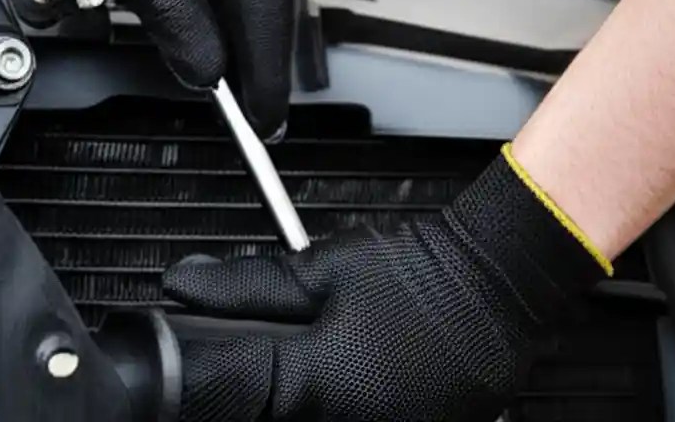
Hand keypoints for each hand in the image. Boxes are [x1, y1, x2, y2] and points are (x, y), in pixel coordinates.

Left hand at [162, 151, 609, 421]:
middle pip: (254, 416)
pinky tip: (336, 379)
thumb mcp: (322, 268)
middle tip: (249, 356)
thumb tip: (186, 285)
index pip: (222, 392)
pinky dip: (323, 407)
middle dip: (241, 390)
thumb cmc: (422, 274)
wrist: (500, 286)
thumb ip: (246, 285)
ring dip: (278, 400)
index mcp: (313, 387)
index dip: (194, 373)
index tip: (174, 361)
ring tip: (307, 361)